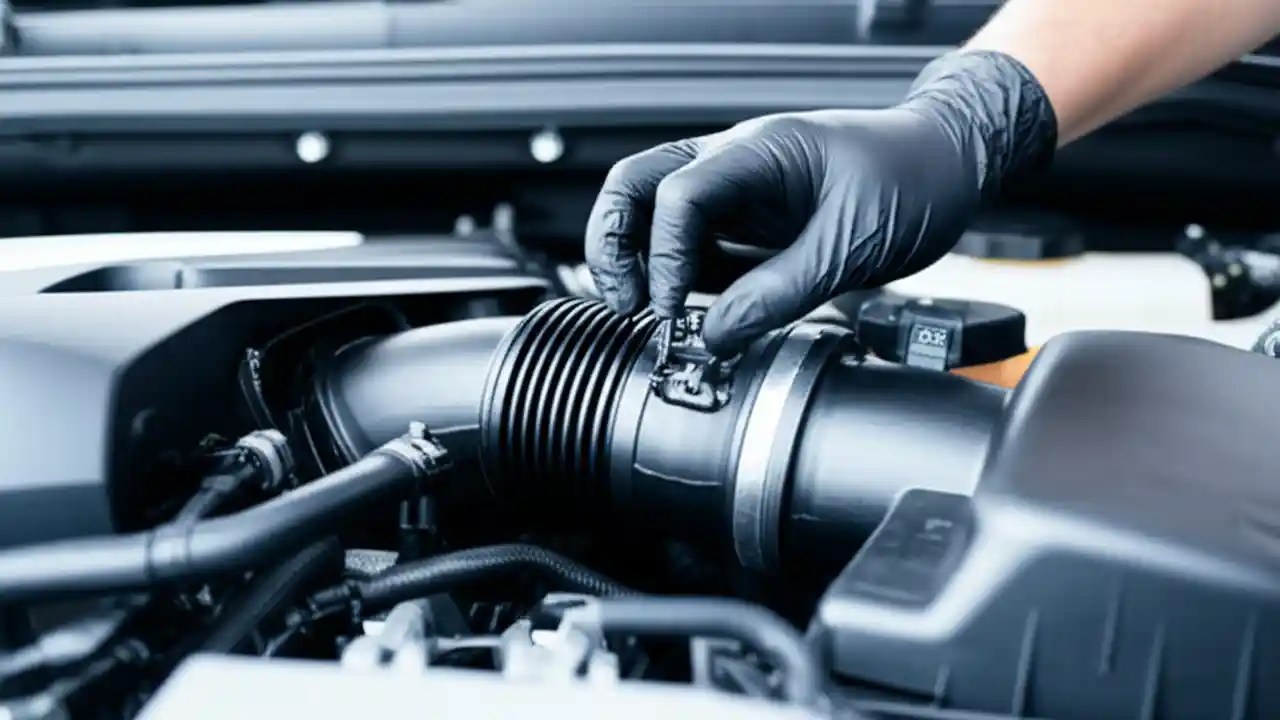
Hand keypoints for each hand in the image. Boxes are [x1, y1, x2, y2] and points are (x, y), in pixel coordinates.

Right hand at [584, 50, 1056, 356]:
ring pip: (653, 214)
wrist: (950, 166)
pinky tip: (687, 312)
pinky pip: (693, 245)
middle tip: (625, 303)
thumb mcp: (852, 245)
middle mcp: (735, 165)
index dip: (662, 257)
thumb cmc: (914, 178)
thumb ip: (780, 292)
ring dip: (639, 262)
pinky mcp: (749, 221)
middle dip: (615, 245)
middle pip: (635, 186)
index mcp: (758, 152)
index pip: (677, 194)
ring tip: (647, 313)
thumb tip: (716, 336)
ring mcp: (737, 191)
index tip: (670, 310)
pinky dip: (677, 278)